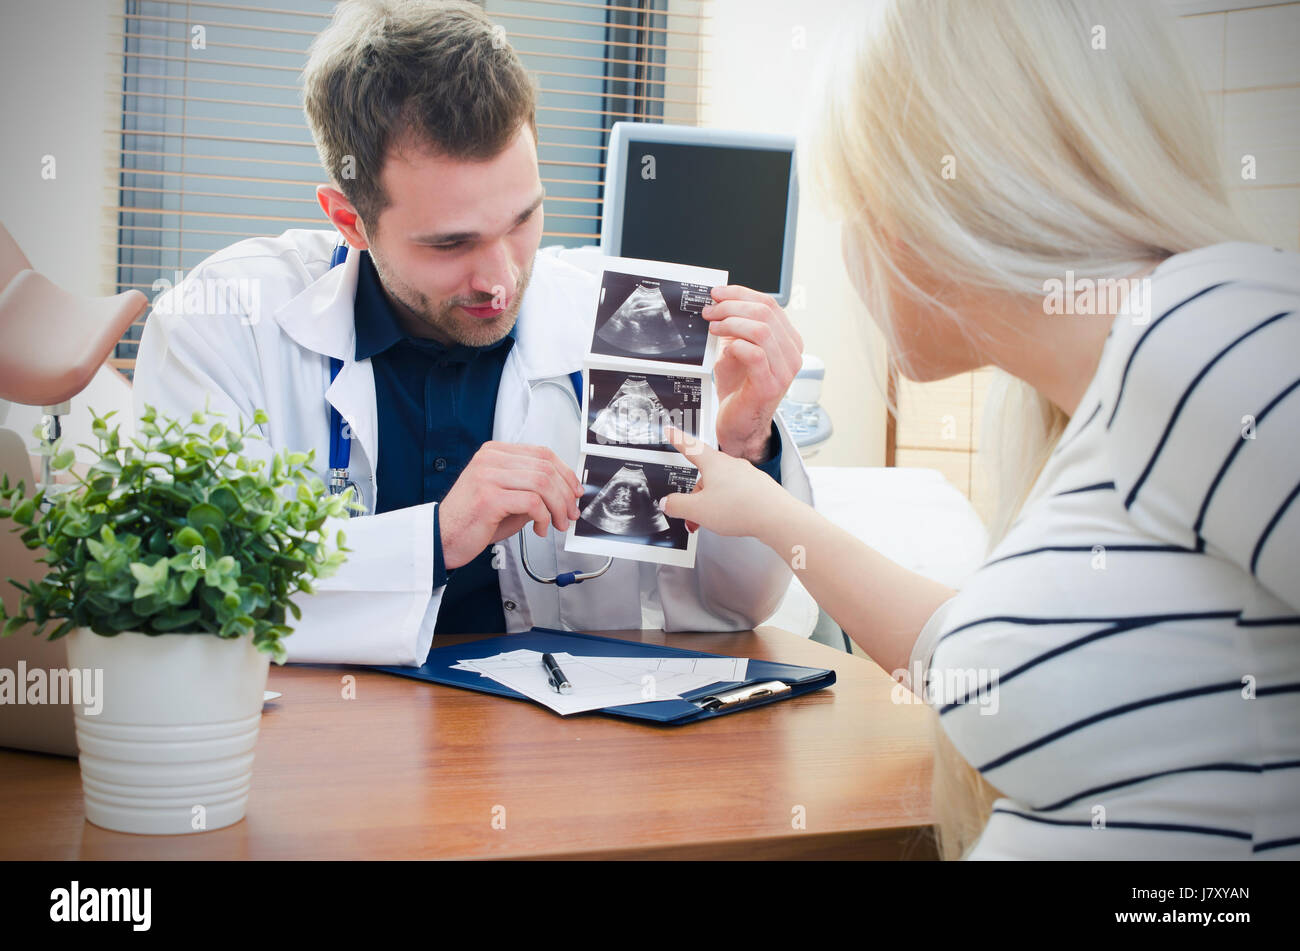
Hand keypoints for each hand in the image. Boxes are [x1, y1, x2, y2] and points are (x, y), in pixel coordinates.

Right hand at [437, 442, 583, 569]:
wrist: (442, 538)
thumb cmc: (473, 520)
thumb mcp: (507, 497)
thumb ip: (532, 489)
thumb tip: (566, 493)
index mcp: (495, 453)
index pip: (542, 453)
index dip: (565, 473)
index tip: (575, 492)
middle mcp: (490, 459)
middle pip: (546, 467)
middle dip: (565, 494)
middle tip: (570, 514)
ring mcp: (487, 476)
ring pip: (542, 483)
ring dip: (558, 507)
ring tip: (558, 524)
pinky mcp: (488, 497)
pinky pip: (532, 502)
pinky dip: (544, 518)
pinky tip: (540, 529)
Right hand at [659, 426, 791, 539]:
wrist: (776, 517)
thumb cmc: (741, 508)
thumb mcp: (697, 510)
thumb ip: (678, 505)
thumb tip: (668, 502)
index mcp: (713, 463)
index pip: (690, 447)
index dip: (677, 439)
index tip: (670, 431)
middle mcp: (731, 464)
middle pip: (705, 475)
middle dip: (695, 494)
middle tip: (690, 513)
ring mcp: (746, 475)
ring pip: (720, 486)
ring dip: (711, 503)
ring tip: (710, 522)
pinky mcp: (758, 487)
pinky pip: (736, 494)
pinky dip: (728, 505)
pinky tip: (730, 519)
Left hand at [703, 285, 802, 461]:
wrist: (738, 423)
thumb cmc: (739, 387)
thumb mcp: (736, 348)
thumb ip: (735, 326)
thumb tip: (720, 301)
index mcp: (788, 340)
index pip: (770, 304)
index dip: (741, 294)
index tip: (717, 294)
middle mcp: (792, 354)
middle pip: (765, 313)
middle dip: (732, 307)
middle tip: (710, 312)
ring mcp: (784, 371)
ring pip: (761, 330)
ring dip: (731, 323)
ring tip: (713, 328)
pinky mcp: (770, 386)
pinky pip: (754, 354)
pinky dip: (735, 346)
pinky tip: (724, 350)